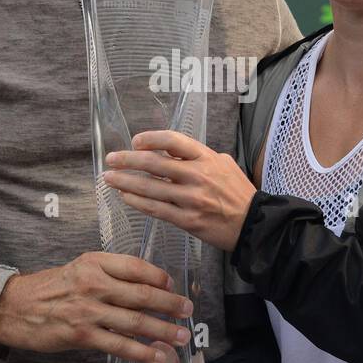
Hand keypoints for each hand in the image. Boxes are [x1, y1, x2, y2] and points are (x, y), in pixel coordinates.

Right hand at [0, 252, 193, 362]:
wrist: (14, 307)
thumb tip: (147, 284)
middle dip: (170, 305)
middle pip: (143, 294)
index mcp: (95, 262)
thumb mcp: (80, 268)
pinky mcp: (82, 335)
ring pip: (136, 321)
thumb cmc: (51, 288)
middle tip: (188, 312)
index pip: (137, 266)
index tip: (174, 287)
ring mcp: (89, 310)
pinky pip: (120, 345)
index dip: (160, 277)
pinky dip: (142, 353)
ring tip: (181, 337)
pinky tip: (158, 358)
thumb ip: (110, 272)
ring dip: (163, 331)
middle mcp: (94, 283)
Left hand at [101, 131, 256, 251]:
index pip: (173, 140)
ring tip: (109, 179)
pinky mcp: (187, 220)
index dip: (151, 138)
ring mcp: (191, 199)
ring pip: (150, 188)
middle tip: (111, 159)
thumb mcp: (224, 164)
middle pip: (154, 163)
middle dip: (127, 160)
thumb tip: (174, 152)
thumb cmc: (238, 193)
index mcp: (206, 158)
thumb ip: (200, 157)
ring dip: (126, 182)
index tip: (135, 141)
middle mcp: (197, 176)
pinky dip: (137, 202)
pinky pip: (156, 209)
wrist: (254, 224)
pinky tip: (126, 197)